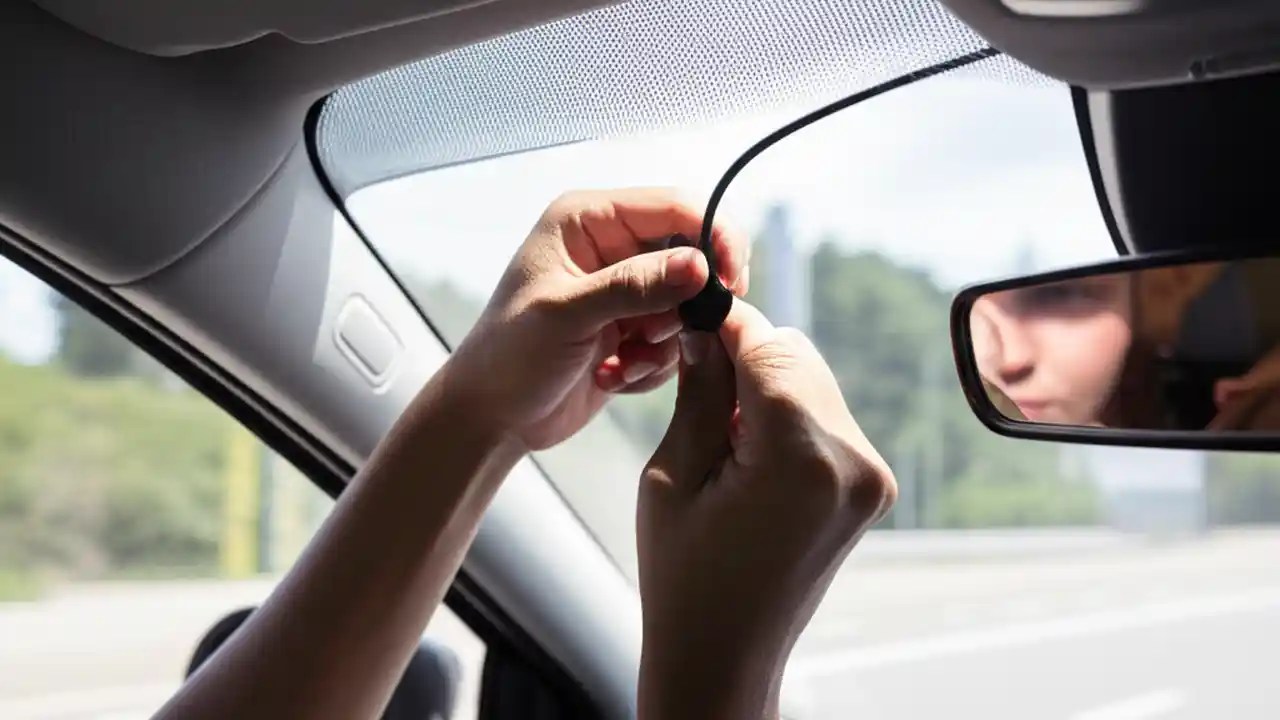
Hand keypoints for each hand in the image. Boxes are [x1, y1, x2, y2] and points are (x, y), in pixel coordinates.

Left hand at [440, 188, 748, 450]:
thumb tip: (699, 266)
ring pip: (686, 303)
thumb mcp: (567, 315)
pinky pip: (674, 339)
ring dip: (664, 342)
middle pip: (690, 254)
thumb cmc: (508, 356)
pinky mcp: (631, 328)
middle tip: (666, 336)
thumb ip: (633, 287)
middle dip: (686, 302)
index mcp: (588, 219)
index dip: (713, 237)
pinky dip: (654, 364)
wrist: (491, 417)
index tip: (731, 282)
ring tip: (621, 363)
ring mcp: (622, 289)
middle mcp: (609, 246)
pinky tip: (613, 376)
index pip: (674, 206)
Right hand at [637, 301, 895, 719]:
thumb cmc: (683, 577)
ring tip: (718, 432)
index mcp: (800, 460)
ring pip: (813, 381)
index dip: (727, 323)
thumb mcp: (672, 475)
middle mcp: (852, 462)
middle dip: (746, 355)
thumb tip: (707, 328)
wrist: (724, 656)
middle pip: (798, 356)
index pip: (770, 349)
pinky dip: (787, 415)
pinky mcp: (871, 487)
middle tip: (695, 375)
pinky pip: (826, 417)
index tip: (694, 309)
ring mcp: (870, 477)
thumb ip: (701, 393)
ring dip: (767, 386)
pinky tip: (748, 453)